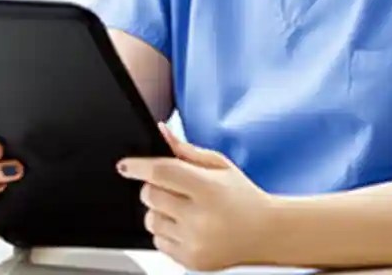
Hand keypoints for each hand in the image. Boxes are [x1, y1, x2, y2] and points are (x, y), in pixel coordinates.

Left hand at [117, 123, 275, 270]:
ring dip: (158, 211)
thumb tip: (161, 132)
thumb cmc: (243, 197)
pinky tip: (187, 226)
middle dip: (153, 187)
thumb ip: (186, 150)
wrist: (266, 233)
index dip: (138, 166)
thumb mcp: (220, 165)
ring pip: (150, 220)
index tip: (125, 165)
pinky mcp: (190, 259)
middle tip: (173, 187)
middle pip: (151, 196)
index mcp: (209, 189)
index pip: (161, 173)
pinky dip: (165, 231)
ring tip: (182, 208)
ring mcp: (194, 242)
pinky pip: (157, 242)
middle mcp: (200, 218)